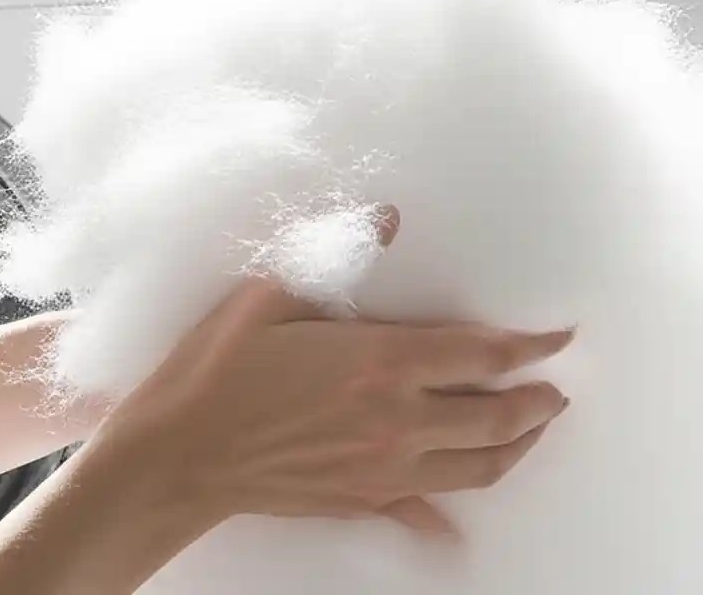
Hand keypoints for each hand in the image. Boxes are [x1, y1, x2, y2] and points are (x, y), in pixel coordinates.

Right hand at [101, 208, 572, 538]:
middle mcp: (397, 420)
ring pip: (477, 467)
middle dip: (538, 403)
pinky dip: (449, 512)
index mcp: (381, 361)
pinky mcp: (361, 500)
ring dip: (515, 448)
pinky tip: (457, 518)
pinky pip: (426, 510)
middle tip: (555, 391)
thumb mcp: (268, 294)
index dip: (532, 344)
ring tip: (528, 432)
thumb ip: (336, 255)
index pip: (484, 353)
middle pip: (497, 417)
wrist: (179, 451)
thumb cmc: (215, 368)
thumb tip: (386, 219)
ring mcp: (384, 469)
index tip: (559, 336)